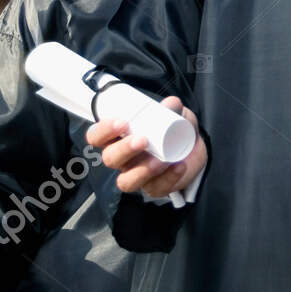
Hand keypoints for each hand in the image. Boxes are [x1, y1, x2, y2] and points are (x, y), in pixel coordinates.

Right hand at [86, 96, 206, 200]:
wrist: (194, 149)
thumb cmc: (173, 129)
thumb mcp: (173, 114)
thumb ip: (171, 108)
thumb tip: (172, 103)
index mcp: (118, 138)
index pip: (96, 137)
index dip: (103, 131)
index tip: (122, 122)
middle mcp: (122, 159)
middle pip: (109, 159)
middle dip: (123, 150)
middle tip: (142, 139)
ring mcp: (136, 176)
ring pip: (126, 182)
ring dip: (142, 171)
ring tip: (161, 160)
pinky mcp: (154, 188)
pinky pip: (155, 188)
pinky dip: (168, 178)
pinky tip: (179, 166)